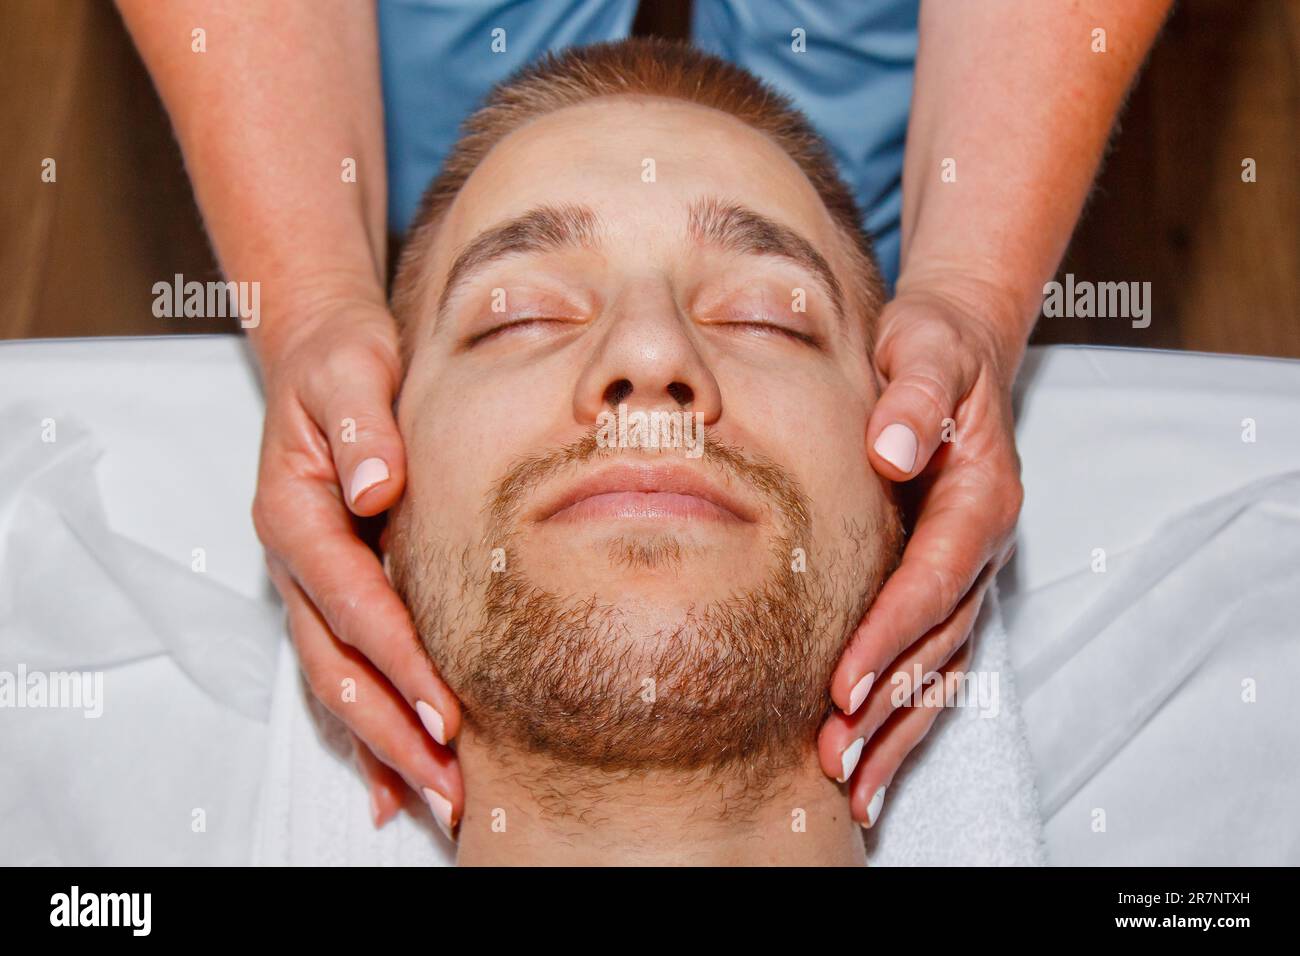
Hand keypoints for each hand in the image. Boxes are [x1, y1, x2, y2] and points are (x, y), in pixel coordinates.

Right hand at [251, 301, 462, 836]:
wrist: (323, 355)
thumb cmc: (342, 361)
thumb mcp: (351, 371)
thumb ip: (362, 427)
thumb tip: (375, 489)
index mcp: (296, 515)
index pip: (350, 601)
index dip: (396, 659)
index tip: (444, 711)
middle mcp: (297, 563)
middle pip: (339, 665)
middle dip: (394, 731)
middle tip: (450, 787)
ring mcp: (311, 585)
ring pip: (340, 683)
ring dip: (386, 747)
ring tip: (438, 802)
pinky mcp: (333, 594)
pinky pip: (347, 672)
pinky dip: (370, 730)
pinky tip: (397, 785)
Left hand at [816, 284, 1023, 826]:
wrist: (948, 352)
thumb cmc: (931, 350)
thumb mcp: (926, 350)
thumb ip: (914, 394)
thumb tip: (891, 448)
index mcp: (982, 497)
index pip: (936, 577)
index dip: (892, 633)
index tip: (843, 683)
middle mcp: (980, 545)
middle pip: (939, 638)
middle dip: (889, 700)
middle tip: (834, 754)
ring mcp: (964, 571)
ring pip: (939, 664)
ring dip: (897, 725)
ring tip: (848, 779)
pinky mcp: (942, 584)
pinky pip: (930, 659)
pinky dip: (902, 710)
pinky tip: (867, 758)